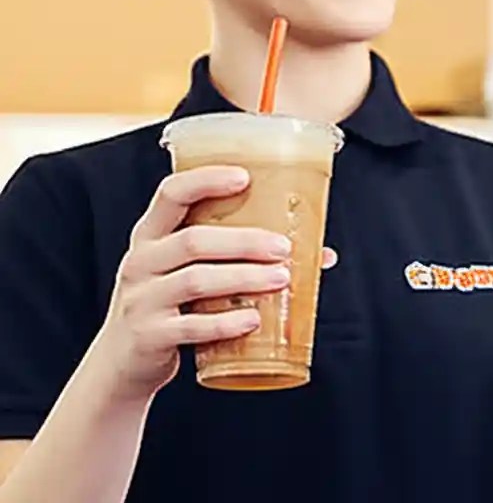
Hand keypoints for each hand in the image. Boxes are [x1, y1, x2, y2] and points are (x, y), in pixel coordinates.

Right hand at [92, 166, 338, 402]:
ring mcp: (140, 300)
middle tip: (285, 249)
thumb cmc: (173, 306)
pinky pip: (190, 327)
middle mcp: (140, 262)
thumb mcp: (188, 273)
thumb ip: (239, 258)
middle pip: (194, 240)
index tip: (245, 176)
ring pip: (196, 281)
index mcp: (150, 236)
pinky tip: (254, 320)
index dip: (206, 180)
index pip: (170, 193)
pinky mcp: (148, 336)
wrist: (124, 364)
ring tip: (281, 279)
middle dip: (244, 241)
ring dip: (243, 278)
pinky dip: (225, 322)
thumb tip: (322, 254)